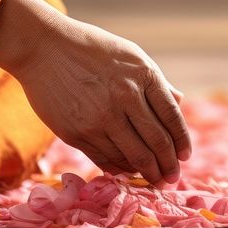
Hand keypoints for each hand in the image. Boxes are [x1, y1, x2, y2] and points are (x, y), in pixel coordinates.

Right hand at [0, 0, 190, 184]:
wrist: (42, 48)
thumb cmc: (89, 49)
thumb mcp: (129, 55)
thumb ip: (154, 81)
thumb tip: (180, 102)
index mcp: (143, 75)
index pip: (172, 117)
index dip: (182, 142)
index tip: (184, 157)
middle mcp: (125, 97)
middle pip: (157, 143)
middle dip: (168, 166)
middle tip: (172, 179)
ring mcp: (100, 118)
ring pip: (133, 157)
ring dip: (147, 172)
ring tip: (153, 179)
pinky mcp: (77, 133)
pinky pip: (106, 159)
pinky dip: (120, 169)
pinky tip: (126, 171)